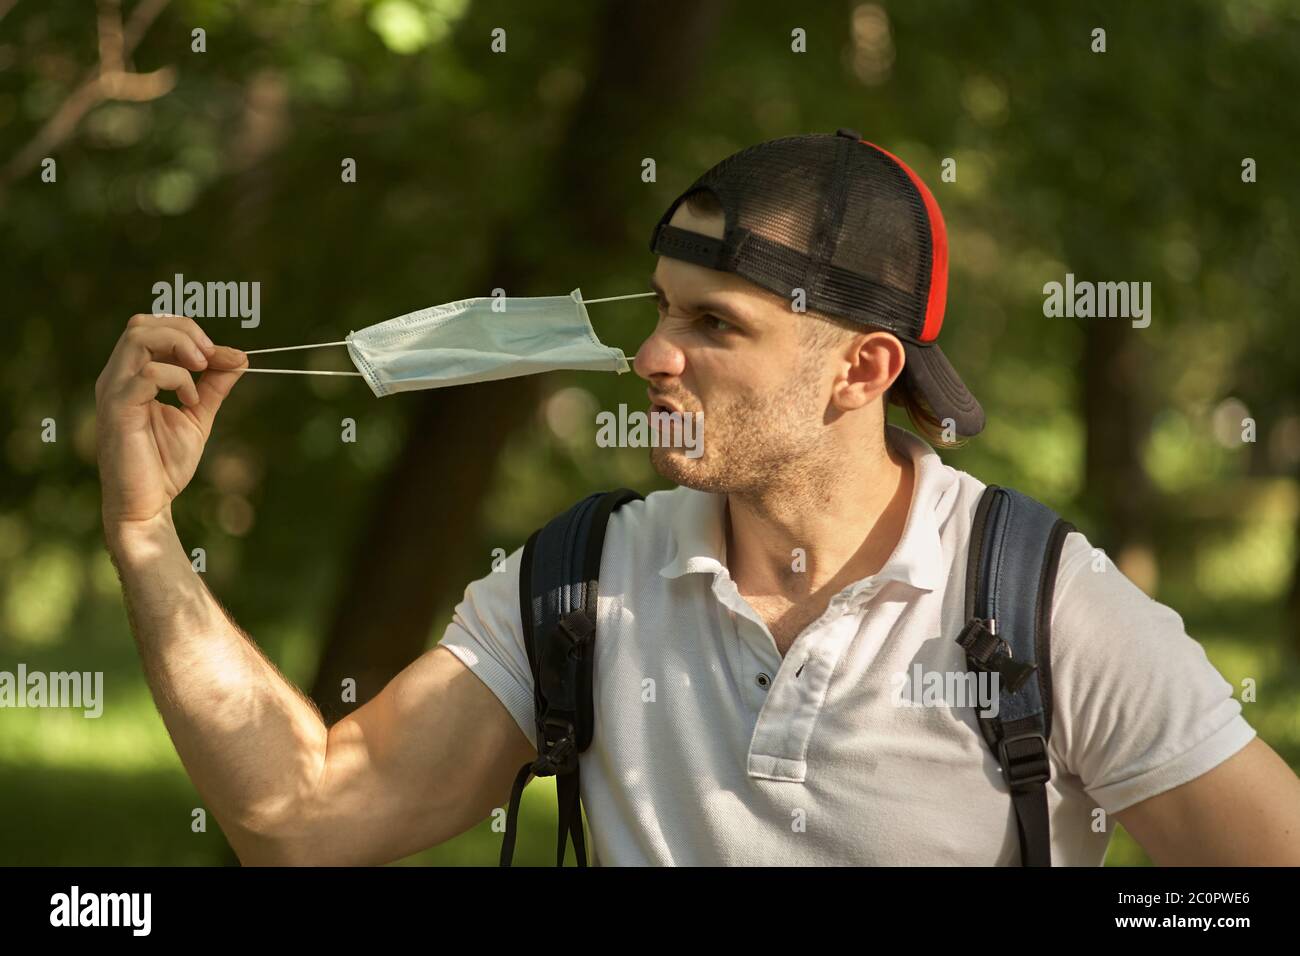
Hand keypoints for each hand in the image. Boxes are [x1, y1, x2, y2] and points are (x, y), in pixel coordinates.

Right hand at [96, 313, 247, 528]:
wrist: (147, 505)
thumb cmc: (164, 463)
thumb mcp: (198, 415)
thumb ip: (214, 385)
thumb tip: (240, 357)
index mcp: (131, 375)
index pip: (154, 329)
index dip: (193, 334)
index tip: (229, 357)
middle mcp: (116, 377)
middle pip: (142, 323)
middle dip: (185, 330)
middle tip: (211, 356)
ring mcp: (114, 390)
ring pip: (139, 336)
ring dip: (181, 345)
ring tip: (203, 368)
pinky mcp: (118, 409)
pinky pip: (148, 373)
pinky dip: (178, 378)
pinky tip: (189, 401)